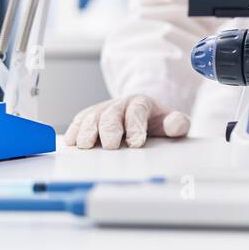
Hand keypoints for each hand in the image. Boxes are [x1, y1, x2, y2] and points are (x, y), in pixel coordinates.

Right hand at [64, 95, 189, 149]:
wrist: (141, 111)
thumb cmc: (155, 120)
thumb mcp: (171, 121)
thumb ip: (177, 123)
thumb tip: (176, 125)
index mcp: (141, 103)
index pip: (137, 111)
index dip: (135, 127)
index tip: (136, 143)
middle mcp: (118, 104)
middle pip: (111, 114)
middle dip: (110, 130)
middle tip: (111, 146)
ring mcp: (101, 110)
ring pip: (91, 117)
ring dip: (87, 130)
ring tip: (85, 145)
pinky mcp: (88, 117)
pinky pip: (78, 121)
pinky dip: (74, 131)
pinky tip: (71, 142)